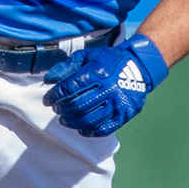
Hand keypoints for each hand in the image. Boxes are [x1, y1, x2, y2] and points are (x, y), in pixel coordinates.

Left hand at [42, 35, 169, 136]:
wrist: (140, 67)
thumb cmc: (110, 61)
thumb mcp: (88, 55)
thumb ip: (67, 66)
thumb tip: (49, 79)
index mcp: (98, 72)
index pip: (70, 87)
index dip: (55, 95)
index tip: (48, 100)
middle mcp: (108, 88)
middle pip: (78, 106)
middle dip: (62, 109)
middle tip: (57, 109)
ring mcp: (118, 103)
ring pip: (89, 120)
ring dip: (72, 122)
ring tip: (65, 119)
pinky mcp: (124, 115)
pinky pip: (104, 129)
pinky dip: (89, 131)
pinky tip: (81, 128)